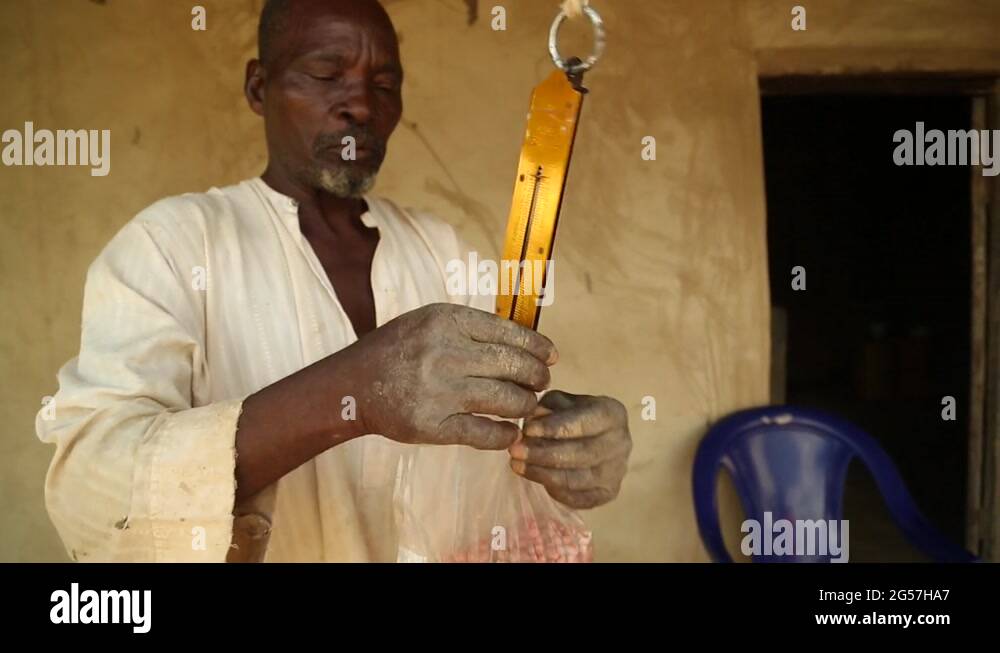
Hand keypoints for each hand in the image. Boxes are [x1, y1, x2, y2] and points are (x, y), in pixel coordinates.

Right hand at [354, 303, 556, 449]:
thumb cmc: (398, 350)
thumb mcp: (429, 321)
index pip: (509, 333)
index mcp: (447, 321)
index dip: (538, 346)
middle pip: (514, 366)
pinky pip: (485, 432)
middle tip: (542, 383)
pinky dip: (505, 434)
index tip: (550, 356)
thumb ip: (471, 328)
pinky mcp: (433, 426)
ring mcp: (440, 392)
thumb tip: (526, 342)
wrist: (353, 385)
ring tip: (526, 406)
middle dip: (537, 377)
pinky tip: (509, 431)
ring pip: (506, 400)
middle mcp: (445, 353)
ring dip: (525, 405)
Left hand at [508, 390, 630, 508]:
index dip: (555, 428)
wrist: (596, 437)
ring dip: (543, 473)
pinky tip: (535, 478)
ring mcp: (617, 471)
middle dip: (544, 454)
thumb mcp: (562, 402)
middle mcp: (621, 443)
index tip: (528, 430)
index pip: (585, 423)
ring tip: (517, 465)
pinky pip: (579, 498)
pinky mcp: (608, 493)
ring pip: (578, 479)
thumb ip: (548, 407)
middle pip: (581, 454)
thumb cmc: (573, 415)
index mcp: (613, 414)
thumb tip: (533, 419)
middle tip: (514, 451)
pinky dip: (555, 491)